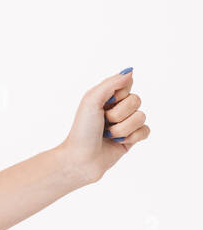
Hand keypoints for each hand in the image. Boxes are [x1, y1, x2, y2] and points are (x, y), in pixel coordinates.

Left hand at [59, 68, 149, 184]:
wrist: (82, 158)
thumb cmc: (83, 129)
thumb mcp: (91, 100)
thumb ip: (111, 84)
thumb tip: (130, 71)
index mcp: (106, 96)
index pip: (126, 84)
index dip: (117, 95)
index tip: (104, 103)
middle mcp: (117, 108)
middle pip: (136, 100)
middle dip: (118, 114)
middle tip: (103, 122)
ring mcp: (126, 123)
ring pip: (141, 117)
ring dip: (122, 128)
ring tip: (108, 135)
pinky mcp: (133, 138)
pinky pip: (146, 131)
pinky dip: (132, 137)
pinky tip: (118, 142)